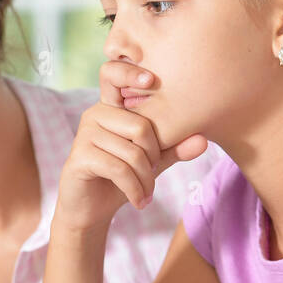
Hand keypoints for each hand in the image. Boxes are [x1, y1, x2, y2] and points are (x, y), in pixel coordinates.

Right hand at [53, 60, 208, 235]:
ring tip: (147, 193)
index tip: (151, 81)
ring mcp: (84, 134)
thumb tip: (203, 140)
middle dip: (154, 157)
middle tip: (152, 175)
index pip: (113, 74)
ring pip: (132, 152)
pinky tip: (139, 201)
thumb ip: (173, 148)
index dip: (130, 72)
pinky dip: (135, 189)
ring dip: (146, 180)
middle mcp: (94, 114)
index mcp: (111, 108)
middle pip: (141, 126)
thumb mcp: (151, 162)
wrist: (89, 210)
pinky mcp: (79, 157)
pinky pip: (119, 169)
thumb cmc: (119, 180)